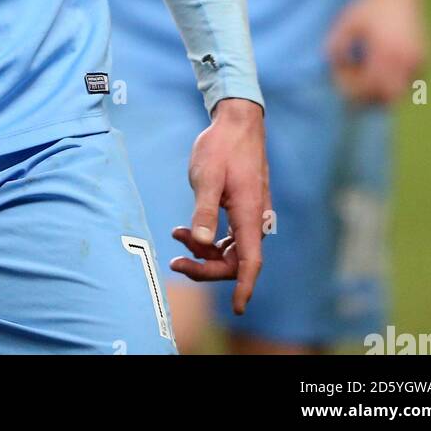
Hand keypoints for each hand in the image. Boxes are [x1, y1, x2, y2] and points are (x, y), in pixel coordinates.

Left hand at [169, 98, 269, 314]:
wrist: (237, 121)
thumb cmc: (222, 146)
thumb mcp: (206, 176)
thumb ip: (203, 210)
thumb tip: (201, 242)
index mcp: (248, 214)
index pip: (250, 262)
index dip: (244, 287)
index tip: (237, 309)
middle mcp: (254, 218)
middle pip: (235, 260)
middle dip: (205, 266)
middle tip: (175, 261)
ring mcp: (250, 213)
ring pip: (230, 249)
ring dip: (204, 251)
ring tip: (177, 237)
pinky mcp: (243, 207)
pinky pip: (229, 235)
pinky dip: (209, 238)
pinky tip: (187, 230)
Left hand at [326, 0, 427, 103]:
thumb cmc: (371, 5)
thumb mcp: (348, 21)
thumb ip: (336, 44)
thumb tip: (330, 65)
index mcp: (386, 52)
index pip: (369, 85)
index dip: (351, 86)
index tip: (338, 74)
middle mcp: (406, 61)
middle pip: (386, 97)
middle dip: (368, 95)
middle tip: (352, 82)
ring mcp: (418, 63)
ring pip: (399, 93)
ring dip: (381, 90)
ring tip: (365, 71)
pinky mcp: (424, 61)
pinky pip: (408, 83)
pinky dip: (393, 82)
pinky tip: (380, 65)